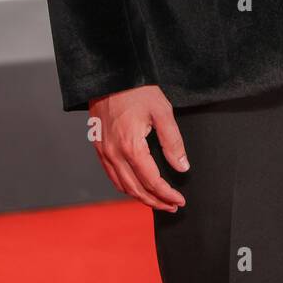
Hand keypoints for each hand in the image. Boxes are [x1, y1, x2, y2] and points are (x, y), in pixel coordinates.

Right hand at [88, 85, 188, 211]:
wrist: (109, 76)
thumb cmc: (137, 90)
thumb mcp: (162, 111)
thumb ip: (173, 142)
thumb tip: (183, 167)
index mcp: (131, 146)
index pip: (152, 181)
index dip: (167, 194)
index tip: (180, 200)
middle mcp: (114, 154)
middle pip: (136, 189)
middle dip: (156, 201)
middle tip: (172, 206)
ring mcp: (104, 152)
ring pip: (122, 186)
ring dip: (140, 197)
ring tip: (157, 201)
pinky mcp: (99, 147)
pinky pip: (112, 175)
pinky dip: (125, 187)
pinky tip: (136, 187)